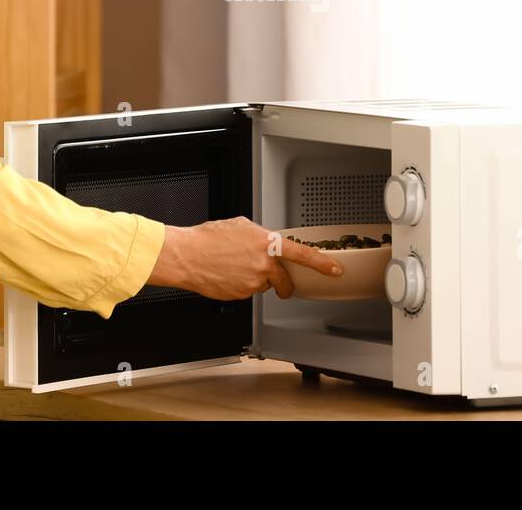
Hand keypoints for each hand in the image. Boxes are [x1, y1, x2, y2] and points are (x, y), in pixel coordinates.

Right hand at [147, 217, 343, 299]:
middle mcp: (263, 265)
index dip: (321, 263)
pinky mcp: (240, 295)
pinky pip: (248, 292)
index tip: (335, 269)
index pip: (302, 255)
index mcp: (266, 244)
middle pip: (283, 281)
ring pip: (263, 285)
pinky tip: (227, 274)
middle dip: (284, 284)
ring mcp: (252, 283)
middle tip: (278, 282)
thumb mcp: (241, 226)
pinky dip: (241, 285)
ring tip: (234, 266)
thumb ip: (260, 236)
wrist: (187, 256)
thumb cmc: (208, 238)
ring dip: (255, 279)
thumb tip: (266, 242)